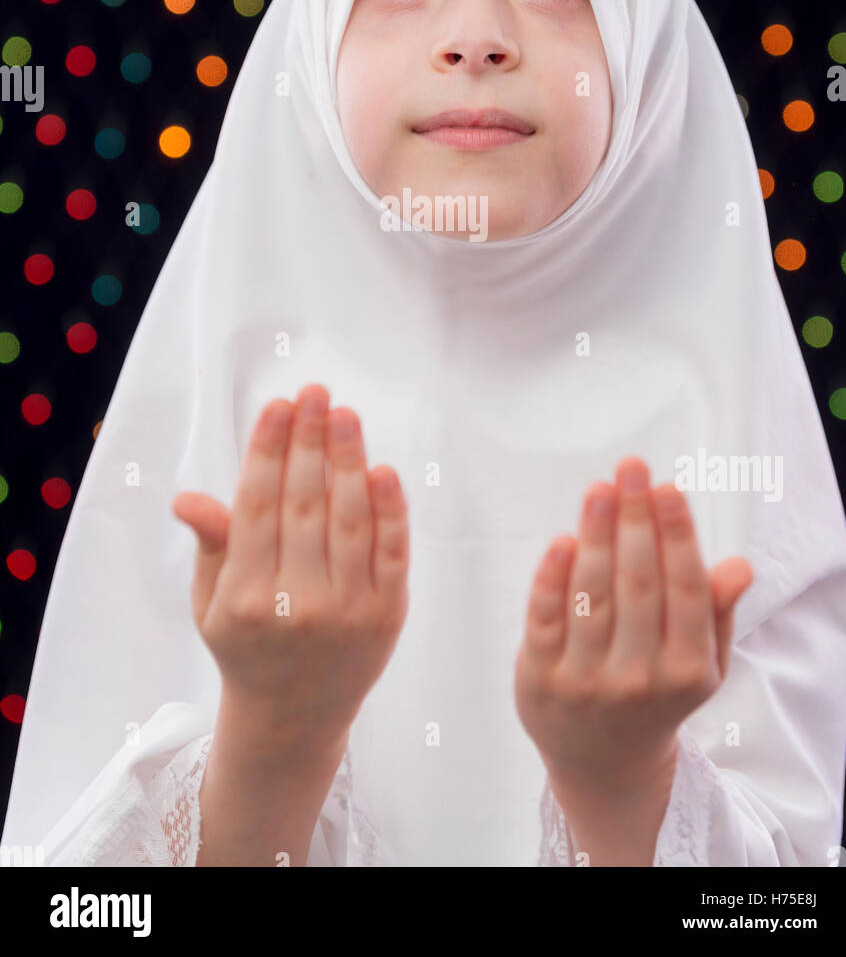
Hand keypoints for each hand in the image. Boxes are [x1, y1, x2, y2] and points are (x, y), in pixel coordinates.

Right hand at [172, 384, 409, 757]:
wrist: (294, 716)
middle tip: (315, 393)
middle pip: (305, 503)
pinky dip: (390, 509)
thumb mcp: (211, 602)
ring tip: (345, 415)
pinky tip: (381, 469)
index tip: (278, 404)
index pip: (257, 505)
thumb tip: (189, 498)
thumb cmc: (246, 644)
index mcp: (245, 598)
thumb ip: (212, 545)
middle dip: (310, 441)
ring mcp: (348, 611)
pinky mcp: (388, 616)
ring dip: (349, 460)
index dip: (268, 450)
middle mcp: (297, 604)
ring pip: (350, 520)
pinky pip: (392, 552)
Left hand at [514, 456, 752, 791]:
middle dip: (635, 520)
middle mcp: (638, 678)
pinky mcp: (541, 679)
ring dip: (596, 535)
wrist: (602, 763)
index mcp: (687, 671)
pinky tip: (563, 540)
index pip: (684, 591)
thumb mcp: (702, 664)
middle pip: (637, 585)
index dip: (676, 536)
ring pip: (592, 596)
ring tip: (600, 489)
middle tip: (632, 468)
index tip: (668, 488)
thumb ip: (715, 613)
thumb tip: (739, 567)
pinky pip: (546, 620)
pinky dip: (552, 578)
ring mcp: (586, 681)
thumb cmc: (658, 692)